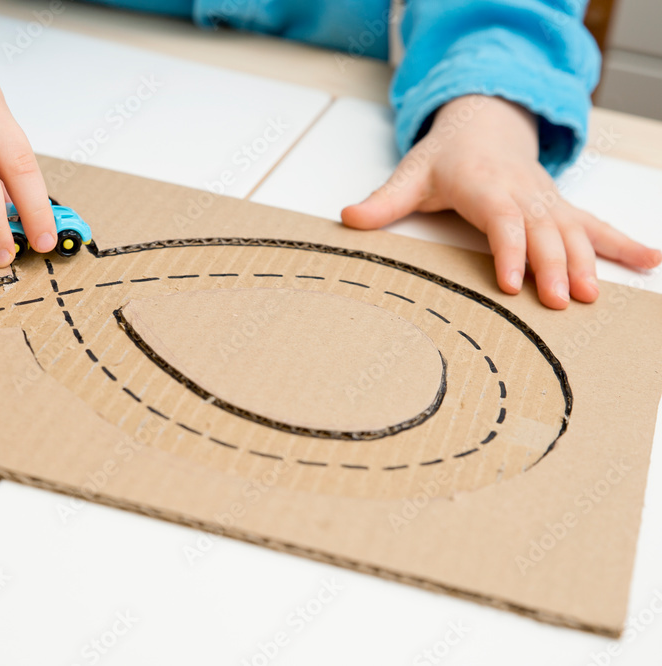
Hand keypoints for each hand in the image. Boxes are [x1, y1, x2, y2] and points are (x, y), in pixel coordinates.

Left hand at [341, 95, 660, 308]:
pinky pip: (594, 224)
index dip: (510, 250)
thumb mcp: (410, 176)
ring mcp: (546, 200)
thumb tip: (347, 218)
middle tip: (561, 302)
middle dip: (554, 265)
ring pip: (572, 230)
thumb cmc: (445, 158)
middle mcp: (522, 192)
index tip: (514, 282)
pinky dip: (622, 242)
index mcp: (485, 184)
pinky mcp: (560, 208)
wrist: (483, 126)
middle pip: (543, 230)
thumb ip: (382, 201)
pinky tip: (650, 259)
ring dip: (588, 261)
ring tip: (594, 296)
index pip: (502, 219)